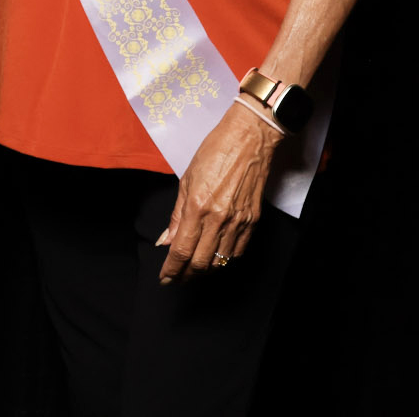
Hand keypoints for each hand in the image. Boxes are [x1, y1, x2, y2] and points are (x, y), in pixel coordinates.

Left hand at [156, 101, 280, 282]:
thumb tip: (165, 240)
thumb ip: (176, 215)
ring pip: (220, 261)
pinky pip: (238, 251)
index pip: (181, 250)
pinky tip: (215, 258)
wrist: (249, 141)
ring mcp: (238, 222)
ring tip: (192, 271)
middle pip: (200, 262)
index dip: (171, 269)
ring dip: (204, 270)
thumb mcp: (186, 179)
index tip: (164, 278)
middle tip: (176, 278)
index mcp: (197, 207)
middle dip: (185, 275)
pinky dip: (224, 260)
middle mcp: (218, 219)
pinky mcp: (253, 221)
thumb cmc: (214, 152)